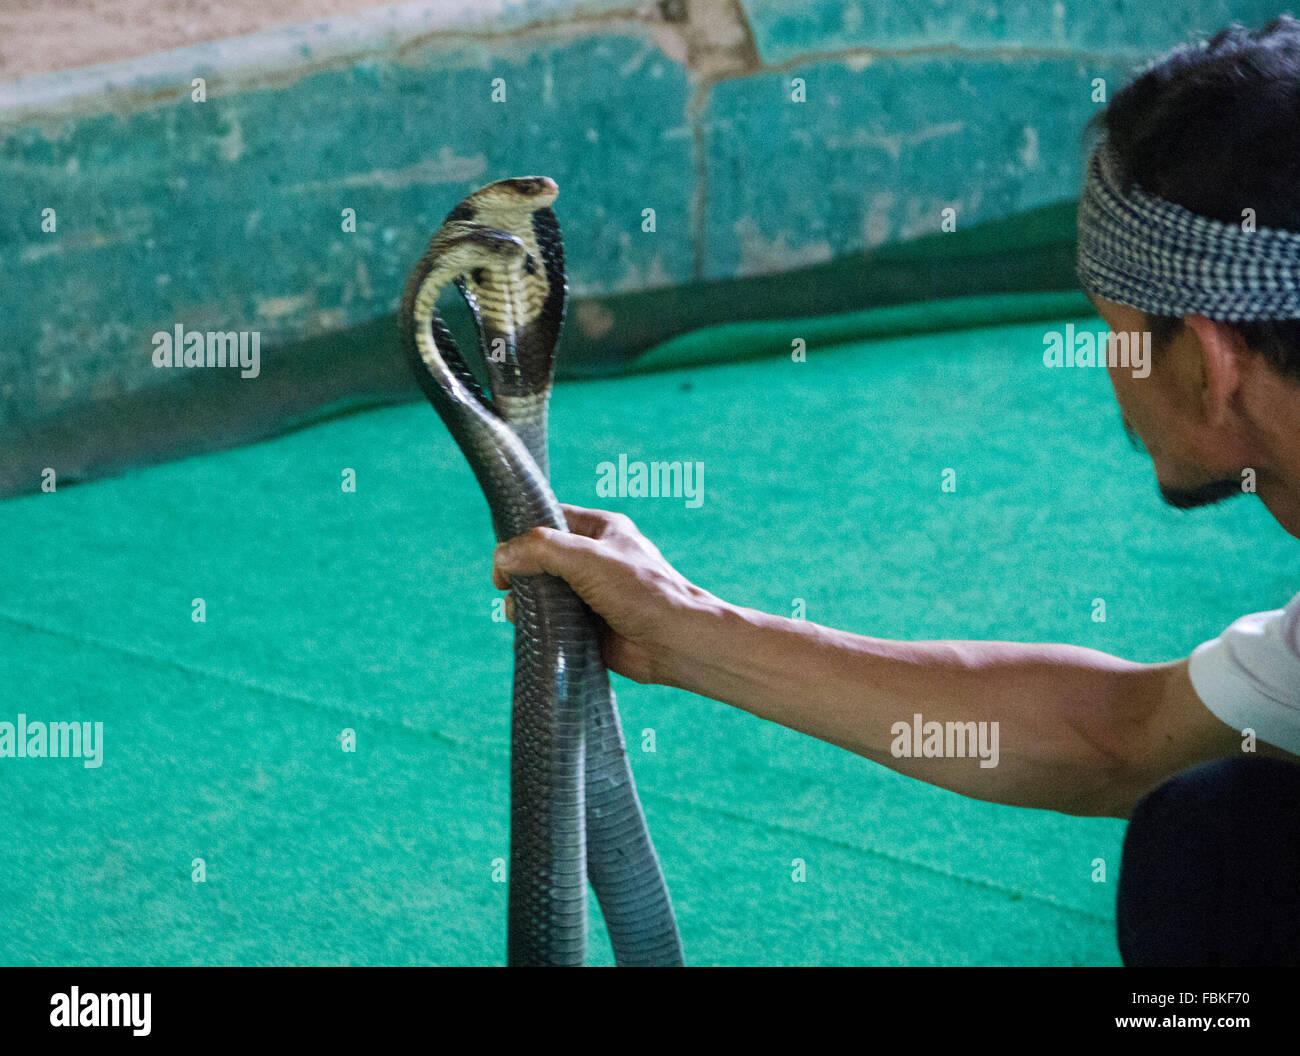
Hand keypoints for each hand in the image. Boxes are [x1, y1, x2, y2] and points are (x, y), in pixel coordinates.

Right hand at [492, 504, 717, 683]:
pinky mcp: (587, 625)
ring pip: (542, 592)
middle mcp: (594, 559)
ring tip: (523, 612)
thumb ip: (541, 549)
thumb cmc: (643, 592)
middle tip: (506, 586)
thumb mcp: (588, 558)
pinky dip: (539, 625)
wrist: (675, 642)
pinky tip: (535, 630)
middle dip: (520, 572)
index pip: (551, 519)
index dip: (522, 532)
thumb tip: (501, 555)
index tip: (502, 554)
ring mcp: (590, 593)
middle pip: (540, 558)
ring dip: (526, 601)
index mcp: (601, 530)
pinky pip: (552, 621)